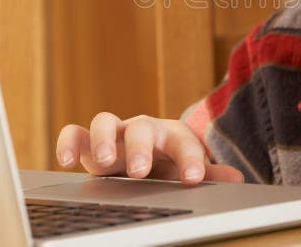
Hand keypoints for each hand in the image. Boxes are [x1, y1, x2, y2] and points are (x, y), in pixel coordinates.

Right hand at [56, 112, 243, 183]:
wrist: (145, 155)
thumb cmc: (170, 163)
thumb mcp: (189, 168)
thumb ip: (210, 174)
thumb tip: (236, 179)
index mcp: (172, 135)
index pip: (185, 143)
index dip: (190, 160)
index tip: (193, 179)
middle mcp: (142, 129)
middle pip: (142, 127)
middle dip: (140, 148)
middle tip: (140, 171)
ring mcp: (114, 133)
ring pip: (104, 121)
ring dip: (102, 138)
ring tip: (102, 159)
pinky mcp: (88, 142)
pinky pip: (74, 133)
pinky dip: (68, 142)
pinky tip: (65, 161)